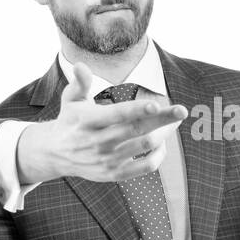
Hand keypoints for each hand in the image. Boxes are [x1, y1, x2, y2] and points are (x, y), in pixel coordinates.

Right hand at [17, 62, 187, 183]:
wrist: (56, 154)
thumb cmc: (71, 120)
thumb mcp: (70, 99)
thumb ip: (79, 82)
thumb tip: (81, 65)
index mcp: (88, 120)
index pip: (117, 114)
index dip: (138, 109)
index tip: (156, 104)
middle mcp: (98, 141)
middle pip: (137, 129)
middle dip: (163, 119)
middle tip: (182, 111)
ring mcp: (107, 159)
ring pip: (144, 146)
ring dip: (163, 134)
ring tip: (173, 123)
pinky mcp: (114, 174)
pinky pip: (145, 167)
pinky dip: (159, 155)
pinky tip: (161, 144)